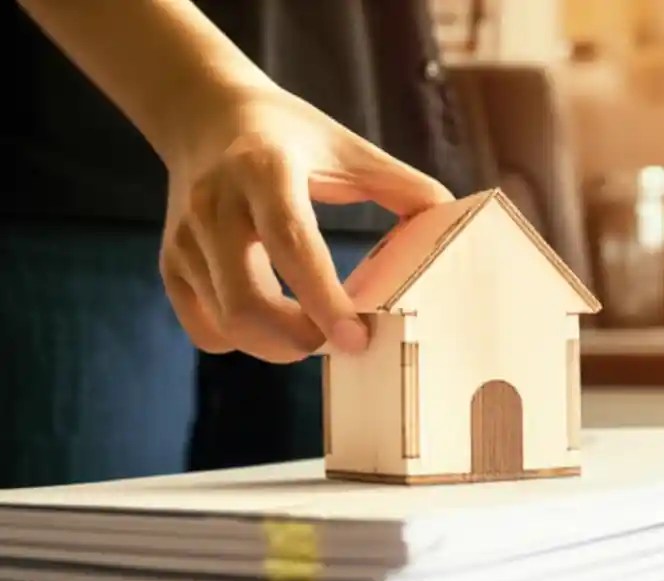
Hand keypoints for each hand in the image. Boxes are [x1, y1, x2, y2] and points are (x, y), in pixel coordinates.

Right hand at [158, 85, 452, 362]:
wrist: (204, 113)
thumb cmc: (291, 136)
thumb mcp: (350, 149)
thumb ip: (406, 188)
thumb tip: (455, 226)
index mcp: (265, 171)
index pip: (292, 243)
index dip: (323, 298)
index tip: (357, 338)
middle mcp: (216, 206)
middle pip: (247, 301)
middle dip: (299, 339)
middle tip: (342, 340)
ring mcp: (185, 238)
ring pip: (227, 324)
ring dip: (278, 346)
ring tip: (314, 331)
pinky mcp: (170, 264)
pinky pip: (206, 331)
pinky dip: (243, 342)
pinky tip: (271, 323)